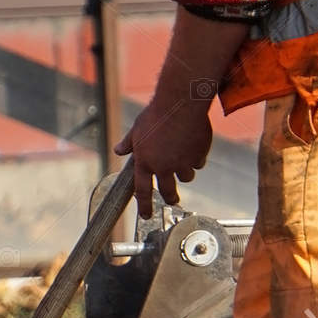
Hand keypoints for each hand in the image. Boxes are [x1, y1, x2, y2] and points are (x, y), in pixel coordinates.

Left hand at [115, 95, 214, 218]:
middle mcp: (163, 166)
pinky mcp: (198, 156)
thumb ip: (129, 142)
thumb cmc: (157, 113)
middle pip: (168, 191)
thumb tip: (119, 150)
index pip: (142, 190)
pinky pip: (198, 163)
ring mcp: (182, 163)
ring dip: (184, 171)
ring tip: (182, 156)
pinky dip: (196, 157)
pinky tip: (193, 144)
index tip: (146, 215)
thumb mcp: (138, 128)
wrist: (181, 103)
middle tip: (173, 199)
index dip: (144, 205)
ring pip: (186, 177)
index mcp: (145, 160)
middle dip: (171, 198)